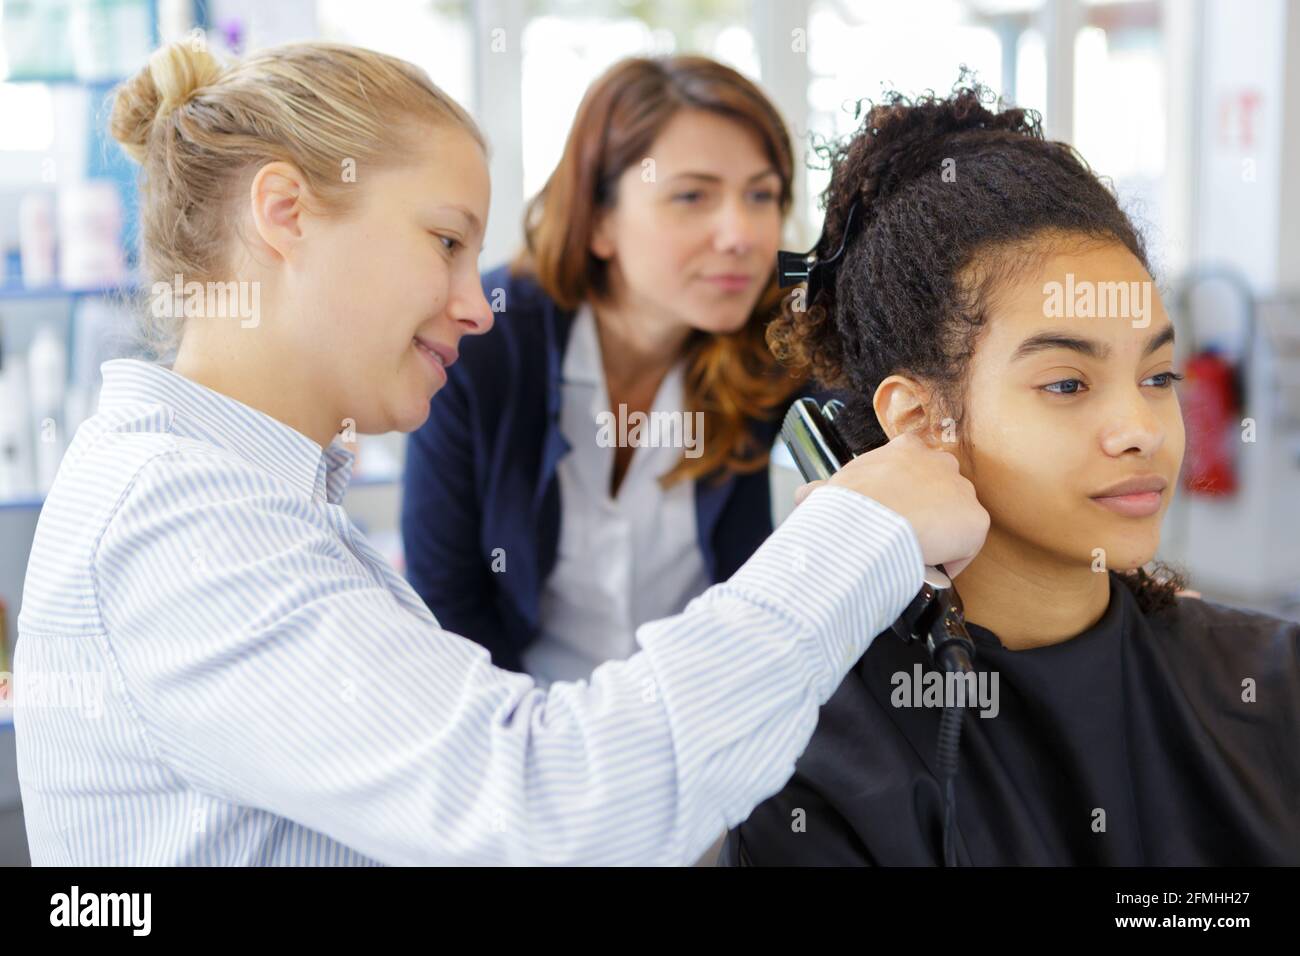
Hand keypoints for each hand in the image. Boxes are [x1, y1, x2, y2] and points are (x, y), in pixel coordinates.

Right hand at [797, 433, 988, 576]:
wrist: (869, 524)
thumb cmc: (848, 504)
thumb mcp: (832, 488)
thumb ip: (824, 489)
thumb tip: (806, 495)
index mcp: (906, 448)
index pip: (914, 467)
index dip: (905, 492)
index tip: (894, 513)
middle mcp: (941, 463)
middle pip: (941, 490)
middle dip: (927, 510)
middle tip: (905, 534)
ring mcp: (963, 491)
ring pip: (955, 517)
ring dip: (941, 534)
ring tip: (917, 553)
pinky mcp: (976, 521)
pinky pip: (966, 546)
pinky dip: (952, 559)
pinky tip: (932, 566)